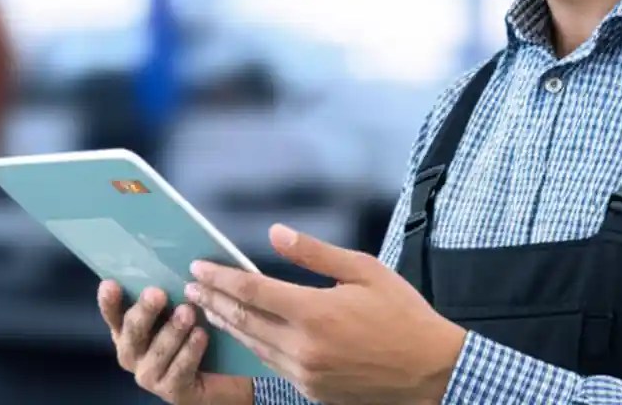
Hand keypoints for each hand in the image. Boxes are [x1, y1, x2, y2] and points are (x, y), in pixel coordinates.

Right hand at [98, 280, 253, 404]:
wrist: (222, 373)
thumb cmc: (193, 331)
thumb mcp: (178, 308)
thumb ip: (169, 291)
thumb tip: (174, 263)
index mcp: (127, 330)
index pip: (112, 314)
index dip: (109, 301)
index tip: (110, 283)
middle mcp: (131, 353)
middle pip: (132, 332)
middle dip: (144, 312)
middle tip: (158, 293)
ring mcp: (149, 375)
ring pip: (156, 352)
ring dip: (172, 331)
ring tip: (187, 312)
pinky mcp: (171, 391)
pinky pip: (178, 370)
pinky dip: (190, 352)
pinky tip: (201, 335)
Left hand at [185, 224, 466, 404]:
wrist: (431, 372)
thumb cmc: (402, 315)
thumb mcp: (364, 270)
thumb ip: (314, 253)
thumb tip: (276, 232)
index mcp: (314, 312)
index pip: (250, 291)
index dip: (219, 278)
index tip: (198, 267)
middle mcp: (303, 347)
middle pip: (242, 320)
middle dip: (212, 300)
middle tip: (190, 286)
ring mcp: (305, 374)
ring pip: (253, 345)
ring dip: (227, 324)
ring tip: (207, 307)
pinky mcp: (311, 391)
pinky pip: (271, 364)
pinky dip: (252, 345)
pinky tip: (244, 332)